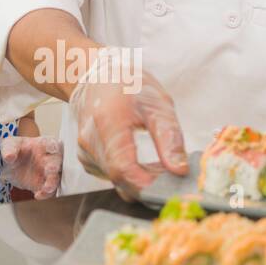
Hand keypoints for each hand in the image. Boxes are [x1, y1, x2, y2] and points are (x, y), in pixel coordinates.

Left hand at [0, 135, 62, 198]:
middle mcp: (49, 158)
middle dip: (55, 166)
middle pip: (57, 161)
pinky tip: (38, 195)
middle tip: (50, 170)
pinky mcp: (44, 185)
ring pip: (56, 178)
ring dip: (53, 183)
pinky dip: (46, 194)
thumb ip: (10, 149)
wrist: (10, 166)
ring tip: (46, 189)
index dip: (53, 146)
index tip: (52, 148)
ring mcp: (48, 173)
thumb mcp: (9, 145)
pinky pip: (49, 191)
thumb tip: (9, 156)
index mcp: (43, 145)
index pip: (51, 143)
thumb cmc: (13, 150)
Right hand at [68, 50, 187, 199]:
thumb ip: (170, 138)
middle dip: (150, 184)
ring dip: (142, 180)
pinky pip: (111, 177)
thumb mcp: (158, 104)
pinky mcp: (87, 159)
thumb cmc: (128, 86)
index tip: (172, 187)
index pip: (124, 169)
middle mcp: (90, 142)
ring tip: (161, 163)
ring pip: (117, 181)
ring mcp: (85, 152)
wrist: (98, 78)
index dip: (148, 185)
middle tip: (174, 174)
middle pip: (121, 179)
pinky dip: (131, 175)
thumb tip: (180, 170)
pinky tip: (143, 162)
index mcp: (108, 124)